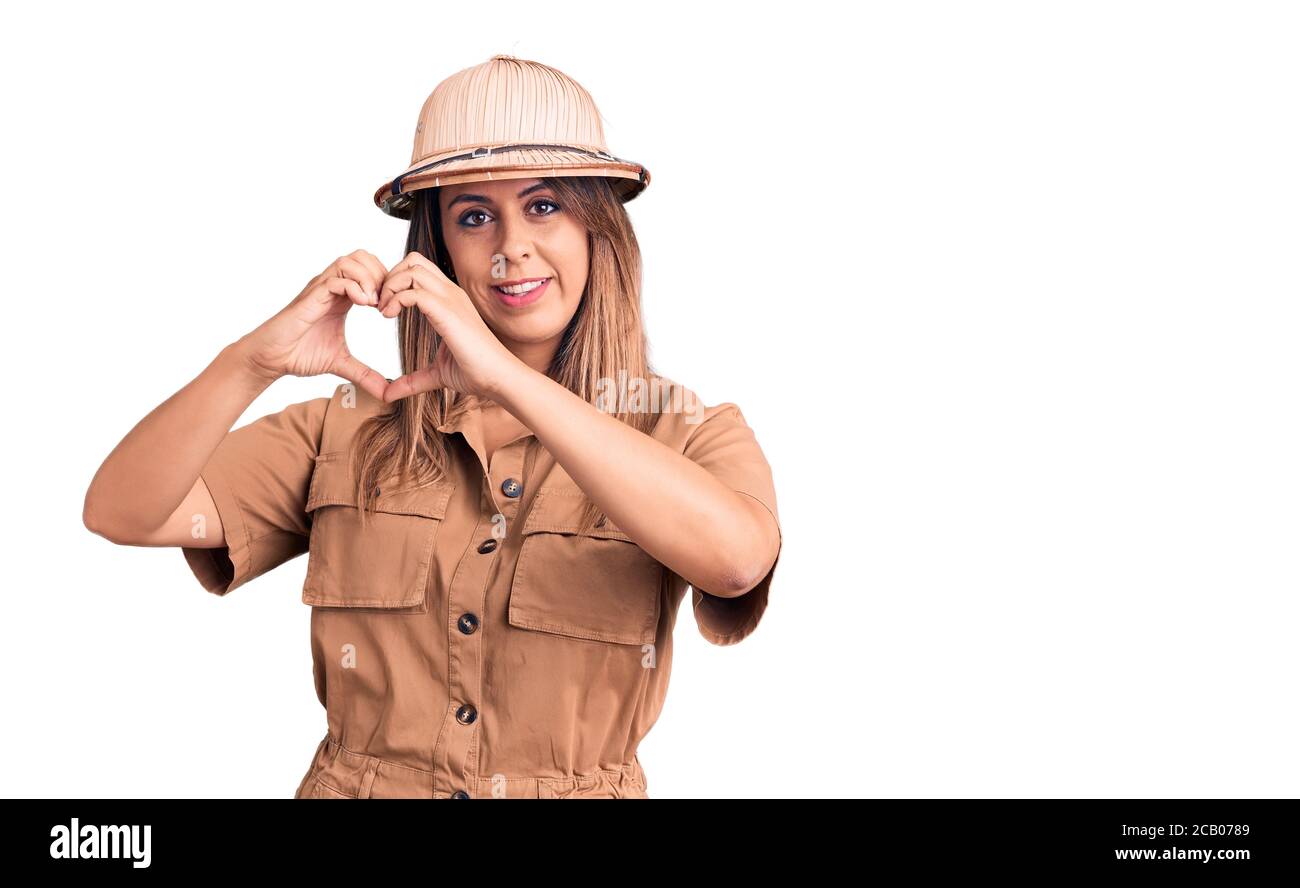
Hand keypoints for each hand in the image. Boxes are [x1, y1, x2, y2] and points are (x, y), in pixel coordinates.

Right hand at [239, 250, 388, 400]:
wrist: (270, 359)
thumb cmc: (299, 354)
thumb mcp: (342, 363)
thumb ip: (366, 375)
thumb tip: (388, 393)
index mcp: (342, 297)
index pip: (370, 269)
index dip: (386, 283)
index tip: (392, 307)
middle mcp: (332, 287)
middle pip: (363, 256)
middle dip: (381, 274)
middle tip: (385, 302)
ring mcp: (320, 289)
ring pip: (350, 261)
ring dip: (369, 278)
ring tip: (374, 304)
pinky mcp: (311, 297)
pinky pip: (336, 279)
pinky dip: (354, 287)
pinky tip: (363, 305)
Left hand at [376, 251, 520, 401]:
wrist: (499, 378)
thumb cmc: (476, 373)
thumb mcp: (437, 374)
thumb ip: (412, 380)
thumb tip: (389, 394)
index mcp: (450, 300)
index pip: (418, 269)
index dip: (396, 282)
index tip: (384, 307)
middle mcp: (451, 293)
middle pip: (413, 260)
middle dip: (390, 278)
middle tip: (380, 305)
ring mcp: (450, 299)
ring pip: (411, 269)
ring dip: (390, 286)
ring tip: (383, 311)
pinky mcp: (447, 312)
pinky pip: (414, 291)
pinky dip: (395, 299)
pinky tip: (389, 316)